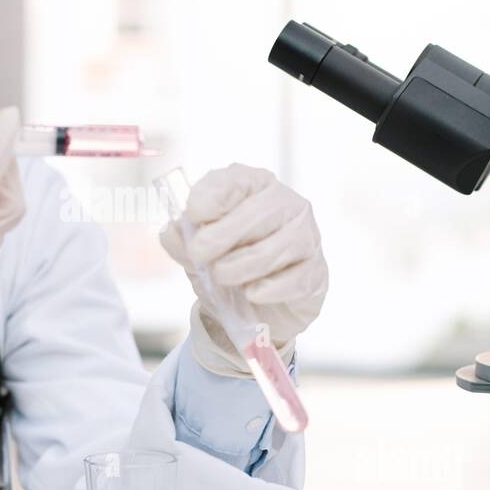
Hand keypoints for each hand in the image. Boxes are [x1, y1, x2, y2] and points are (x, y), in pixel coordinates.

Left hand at [160, 164, 326, 376]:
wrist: (255, 310)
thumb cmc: (227, 265)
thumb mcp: (197, 253)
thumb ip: (182, 241)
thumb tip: (172, 232)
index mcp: (255, 188)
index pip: (238, 180)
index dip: (214, 194)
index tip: (194, 213)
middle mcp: (287, 205)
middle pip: (259, 213)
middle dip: (222, 234)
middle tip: (198, 254)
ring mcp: (307, 237)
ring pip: (275, 248)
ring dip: (241, 265)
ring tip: (221, 277)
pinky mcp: (316, 272)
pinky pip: (295, 279)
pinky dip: (268, 288)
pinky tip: (252, 293)